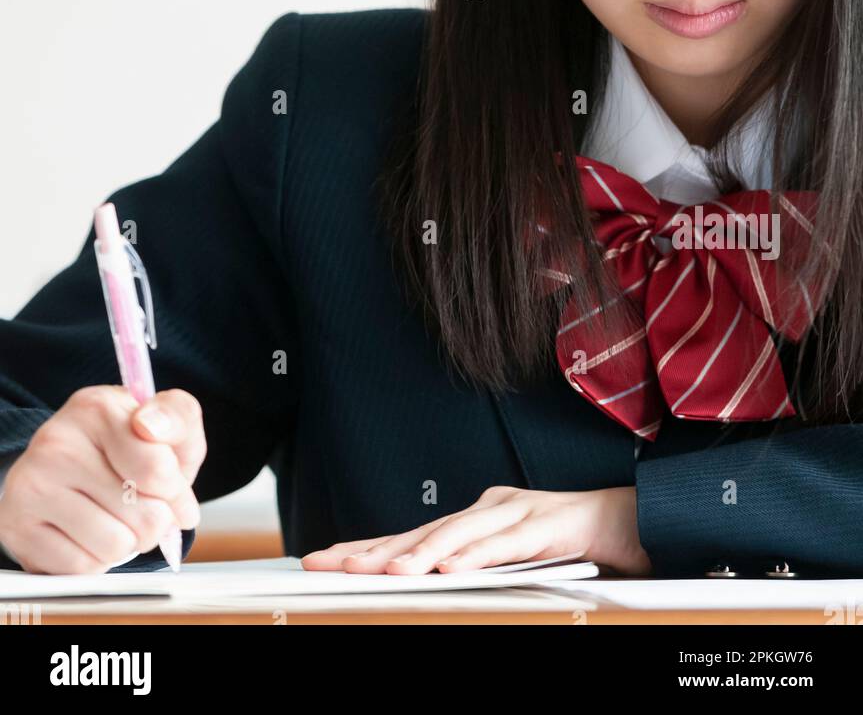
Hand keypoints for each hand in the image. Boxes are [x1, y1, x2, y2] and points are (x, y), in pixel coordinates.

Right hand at [0, 385, 206, 573]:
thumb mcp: (169, 424)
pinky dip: (96, 559)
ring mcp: (32, 486)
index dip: (175, 490)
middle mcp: (56, 441)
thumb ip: (177, 417)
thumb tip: (152, 425)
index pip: (157, 470)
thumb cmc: (131, 448)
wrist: (71, 470)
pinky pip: (82, 567)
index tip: (168, 484)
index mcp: (96, 408)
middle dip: (155, 519)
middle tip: (142, 504)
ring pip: (115, 546)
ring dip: (127, 542)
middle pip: (143, 515)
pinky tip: (88, 534)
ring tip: (116, 518)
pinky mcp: (17, 527)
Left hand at [301, 485, 651, 575]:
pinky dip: (479, 556)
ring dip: (420, 555)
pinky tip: (452, 569)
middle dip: (374, 550)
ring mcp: (519, 513)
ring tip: (387, 574)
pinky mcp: (550, 526)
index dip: (367, 548)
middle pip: (423, 533)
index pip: (411, 536)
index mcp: (476, 519)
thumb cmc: (571, 545)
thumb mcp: (512, 562)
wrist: (634, 521)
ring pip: (460, 535)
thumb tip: (427, 586)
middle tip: (329, 563)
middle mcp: (490, 509)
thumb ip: (475, 568)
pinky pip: (509, 544)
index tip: (323, 559)